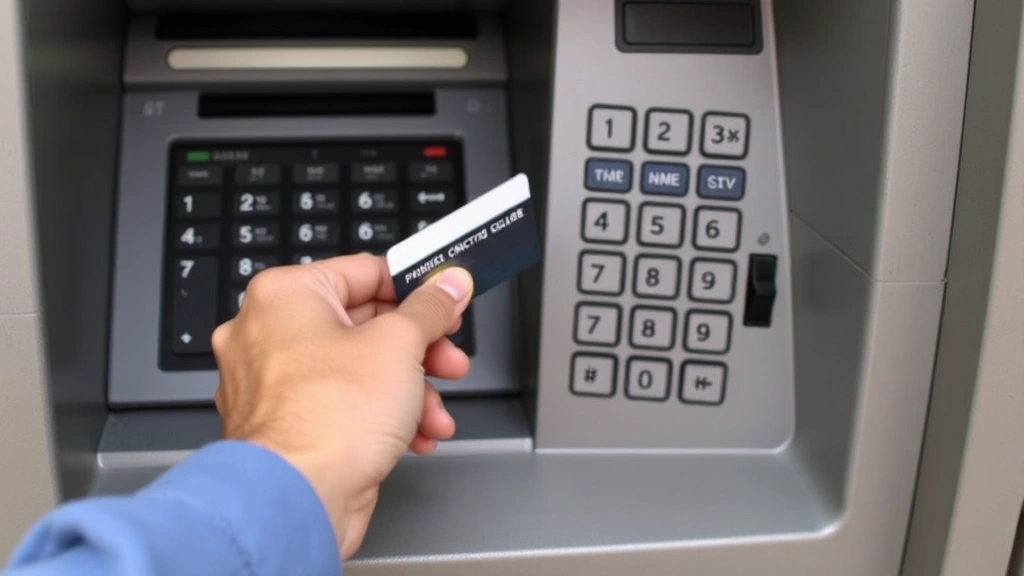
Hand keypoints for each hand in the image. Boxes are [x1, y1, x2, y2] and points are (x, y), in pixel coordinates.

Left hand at [210, 253, 473, 558]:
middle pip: (363, 324)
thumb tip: (447, 285)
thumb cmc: (324, 422)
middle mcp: (267, 334)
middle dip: (419, 349)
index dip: (415, 288)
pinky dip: (380, 415)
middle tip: (447, 357)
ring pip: (357, 370)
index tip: (445, 300)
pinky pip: (342, 406)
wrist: (298, 499)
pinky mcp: (286, 426)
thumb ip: (430, 308)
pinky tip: (414, 434)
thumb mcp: (400, 345)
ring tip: (435, 409)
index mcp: (284, 296)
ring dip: (408, 389)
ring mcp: (272, 383)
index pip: (364, 272)